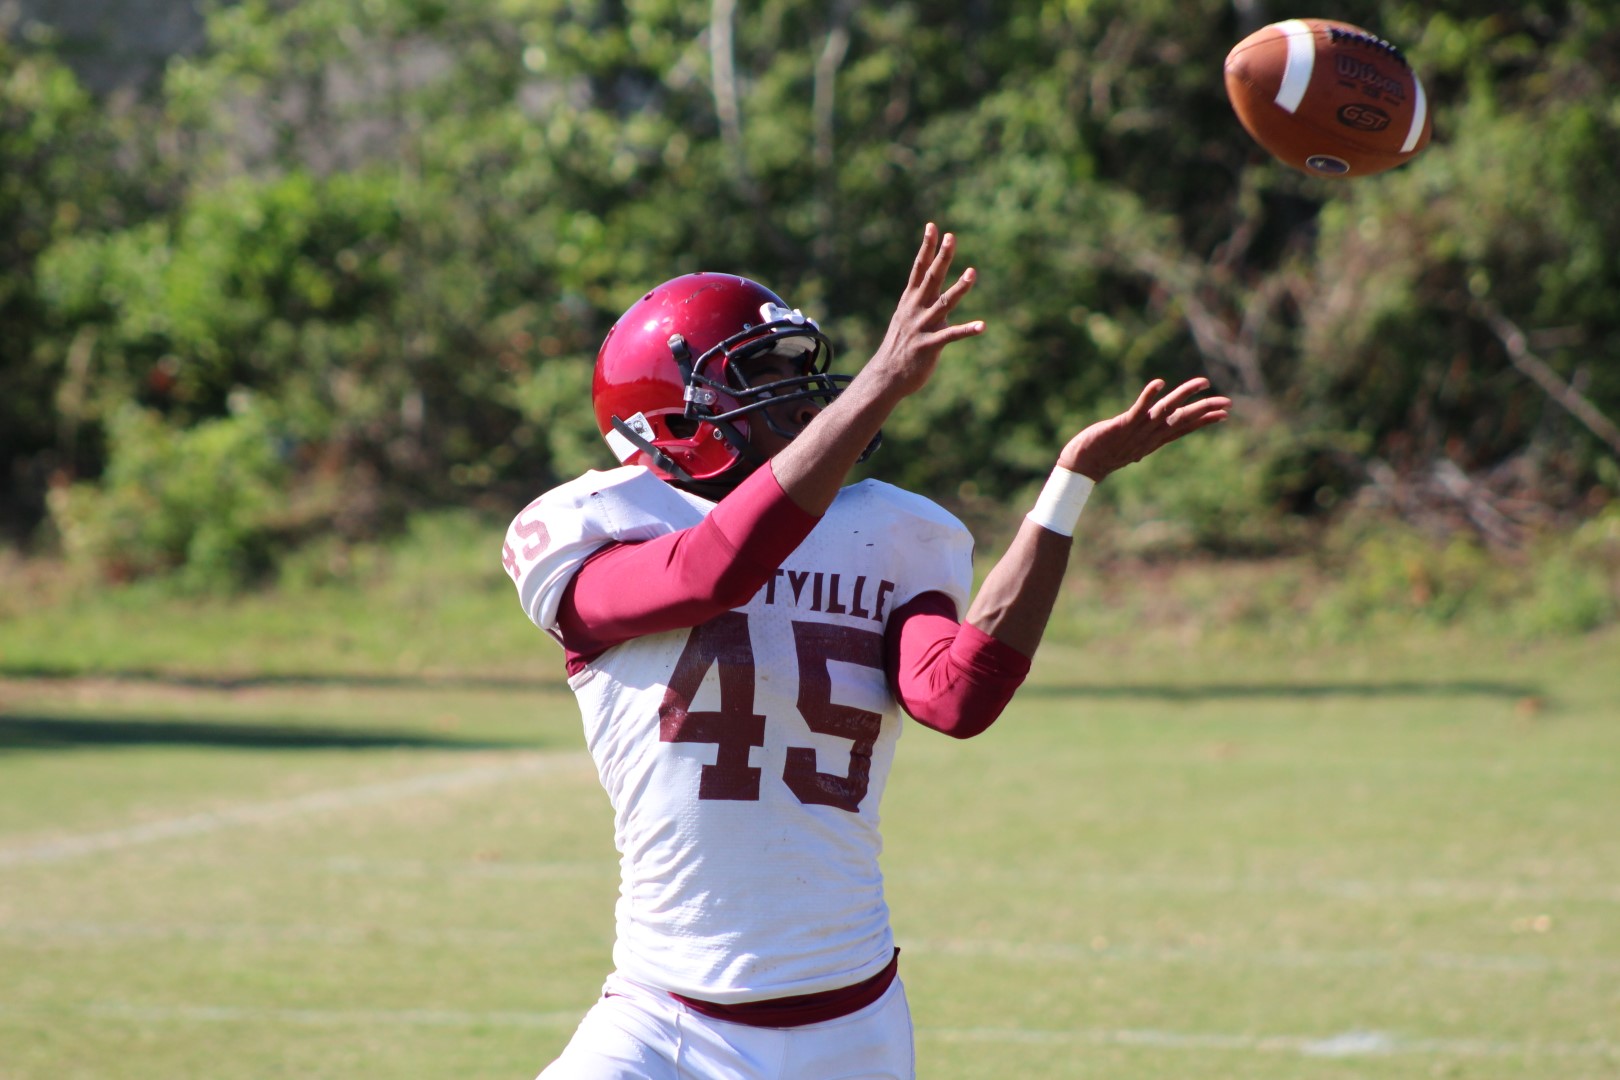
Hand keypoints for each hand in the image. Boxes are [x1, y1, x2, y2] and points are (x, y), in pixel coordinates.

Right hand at [863, 223, 984, 400]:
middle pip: (930, 278)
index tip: (933, 226)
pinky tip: (982, 326)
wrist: (887, 376)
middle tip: (951, 237)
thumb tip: (939, 294)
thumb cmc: (900, 347)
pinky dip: (967, 330)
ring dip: (959, 288)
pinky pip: (951, 336)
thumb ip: (922, 304)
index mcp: (910, 301)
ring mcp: (921, 327)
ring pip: (943, 303)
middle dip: (942, 257)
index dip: (926, 248)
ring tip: (972, 272)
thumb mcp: (908, 320)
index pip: (918, 268)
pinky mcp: (929, 346)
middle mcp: (914, 310)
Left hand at [1058, 377, 1231, 481]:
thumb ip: (1145, 438)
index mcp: (1154, 439)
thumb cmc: (1106, 454)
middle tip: (1227, 402)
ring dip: (1184, 395)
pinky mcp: (1122, 425)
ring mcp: (1138, 430)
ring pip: (1166, 410)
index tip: (1224, 414)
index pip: (1184, 428)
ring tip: (1202, 382)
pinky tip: (1160, 383)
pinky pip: (1139, 409)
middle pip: (1182, 419)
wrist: (1083, 465)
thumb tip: (1152, 440)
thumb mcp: (1132, 447)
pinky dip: (1149, 396)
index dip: (1204, 420)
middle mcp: (1150, 435)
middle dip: (1205, 409)